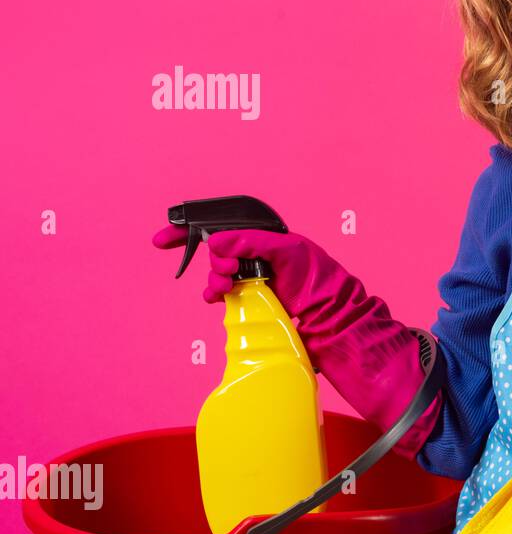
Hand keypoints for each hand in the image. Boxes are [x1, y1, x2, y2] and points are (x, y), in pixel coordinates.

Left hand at [151, 223, 442, 455]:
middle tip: (174, 252)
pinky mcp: (289, 249)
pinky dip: (232, 248)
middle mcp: (270, 250)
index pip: (223, 243)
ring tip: (219, 286)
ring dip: (217, 263)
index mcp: (263, 263)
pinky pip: (251, 240)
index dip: (190, 239)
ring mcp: (281, 247)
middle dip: (193, 244)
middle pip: (222, 236)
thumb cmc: (310, 326)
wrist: (342, 327)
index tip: (162, 241)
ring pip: (231, 241)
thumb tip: (215, 295)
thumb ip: (242, 297)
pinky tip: (223, 268)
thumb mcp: (263, 313)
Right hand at [152, 224, 348, 314]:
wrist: (328, 310)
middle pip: (213, 250)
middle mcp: (252, 251)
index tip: (162, 240)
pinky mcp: (249, 294)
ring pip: (216, 272)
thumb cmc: (316, 274)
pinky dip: (215, 293)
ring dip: (215, 279)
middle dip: (212, 260)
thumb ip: (250, 242)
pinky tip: (222, 296)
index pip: (219, 224)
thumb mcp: (286, 249)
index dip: (188, 229)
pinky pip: (221, 291)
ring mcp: (250, 272)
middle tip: (228, 270)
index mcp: (260, 234)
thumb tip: (215, 243)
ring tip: (229, 286)